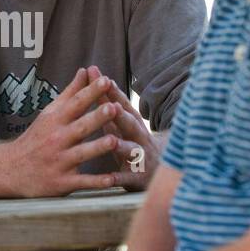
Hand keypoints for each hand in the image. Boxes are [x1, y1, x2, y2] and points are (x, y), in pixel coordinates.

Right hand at [0, 68, 122, 196]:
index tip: (105, 81)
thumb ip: (70, 93)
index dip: (90, 93)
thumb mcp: (49, 113)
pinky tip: (111, 180)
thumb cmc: (36, 138)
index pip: (75, 104)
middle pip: (80, 128)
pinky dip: (95, 182)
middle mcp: (57, 140)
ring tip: (114, 141)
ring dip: (97, 148)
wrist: (10, 170)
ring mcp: (59, 162)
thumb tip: (85, 71)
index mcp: (56, 121)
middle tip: (113, 108)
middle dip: (96, 118)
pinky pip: (81, 182)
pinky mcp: (61, 183)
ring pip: (81, 154)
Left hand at [85, 66, 159, 190]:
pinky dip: (119, 178)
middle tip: (112, 106)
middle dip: (122, 115)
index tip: (102, 78)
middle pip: (130, 123)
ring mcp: (140, 156)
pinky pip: (128, 177)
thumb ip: (106, 99)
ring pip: (132, 149)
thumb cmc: (130, 140)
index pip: (122, 103)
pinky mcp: (137, 177)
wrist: (157, 170)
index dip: (113, 91)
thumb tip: (92, 72)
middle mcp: (138, 136)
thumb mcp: (120, 120)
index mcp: (132, 121)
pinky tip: (109, 178)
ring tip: (113, 143)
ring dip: (123, 146)